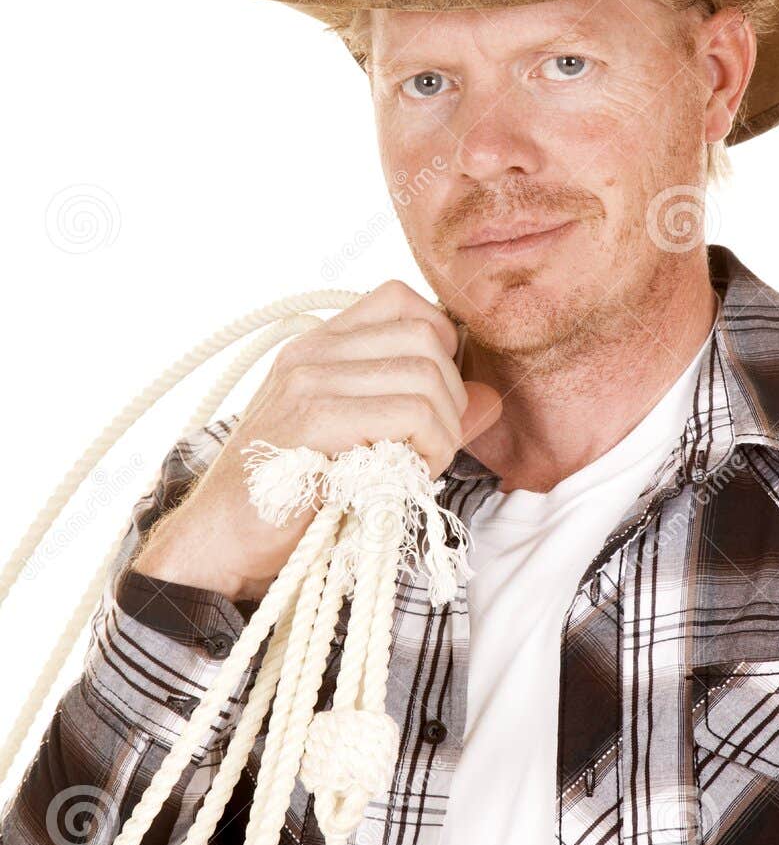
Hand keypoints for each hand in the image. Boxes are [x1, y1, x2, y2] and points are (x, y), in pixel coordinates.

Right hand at [133, 281, 502, 601]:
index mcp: (320, 345)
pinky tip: (407, 475)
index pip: (403, 300)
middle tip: (434, 447)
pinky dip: (428, 448)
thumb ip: (427, 415)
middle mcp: (312, 351)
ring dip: (444, 431)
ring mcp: (308, 381)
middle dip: (452, 396)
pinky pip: (408, 414)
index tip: (438, 400)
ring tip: (420, 466)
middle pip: (426, 337)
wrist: (220, 544)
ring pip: (426, 376)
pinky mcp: (312, 420)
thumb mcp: (363, 443)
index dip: (440, 342)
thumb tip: (491, 396)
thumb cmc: (291, 498)